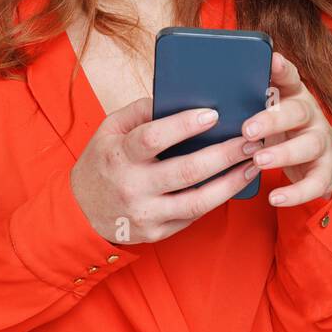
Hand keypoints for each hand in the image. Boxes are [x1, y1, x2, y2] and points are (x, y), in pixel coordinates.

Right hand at [70, 97, 264, 244]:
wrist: (79, 213)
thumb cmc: (102, 162)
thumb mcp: (109, 129)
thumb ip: (140, 111)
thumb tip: (179, 98)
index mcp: (119, 154)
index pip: (154, 138)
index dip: (184, 125)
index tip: (213, 114)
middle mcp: (132, 186)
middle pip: (187, 171)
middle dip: (224, 153)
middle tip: (251, 138)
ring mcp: (145, 214)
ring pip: (198, 201)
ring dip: (231, 181)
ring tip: (252, 163)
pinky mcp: (156, 233)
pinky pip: (193, 217)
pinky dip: (216, 199)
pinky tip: (233, 183)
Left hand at [240, 52, 331, 206]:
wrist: (321, 162)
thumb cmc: (281, 132)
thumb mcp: (268, 112)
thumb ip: (245, 104)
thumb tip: (196, 99)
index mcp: (293, 96)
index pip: (290, 77)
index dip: (282, 69)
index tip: (271, 60)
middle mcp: (310, 115)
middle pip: (297, 111)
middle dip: (272, 120)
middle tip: (248, 129)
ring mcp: (321, 142)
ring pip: (308, 145)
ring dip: (283, 153)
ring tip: (259, 160)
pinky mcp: (326, 170)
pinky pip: (314, 182)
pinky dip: (295, 192)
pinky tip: (275, 197)